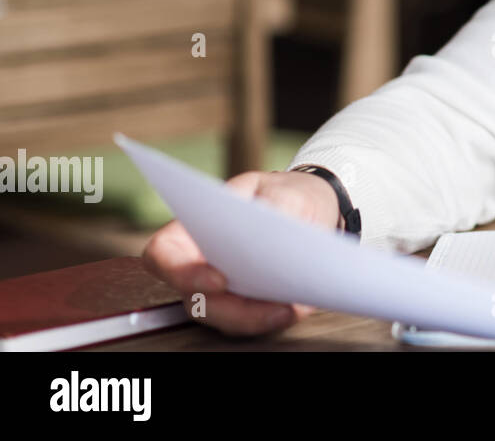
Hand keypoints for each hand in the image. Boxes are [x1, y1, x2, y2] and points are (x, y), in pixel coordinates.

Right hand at [142, 169, 341, 335]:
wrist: (312, 211)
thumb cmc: (287, 195)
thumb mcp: (287, 192)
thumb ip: (277, 210)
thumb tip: (272, 243)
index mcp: (195, 227)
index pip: (163, 253)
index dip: (181, 273)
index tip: (219, 280)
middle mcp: (201, 263)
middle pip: (194, 299)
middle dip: (233, 309)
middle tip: (273, 305)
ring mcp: (221, 289)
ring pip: (223, 317)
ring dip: (256, 318)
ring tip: (293, 307)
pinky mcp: (246, 305)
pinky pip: (249, 321)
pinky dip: (272, 319)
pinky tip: (298, 307)